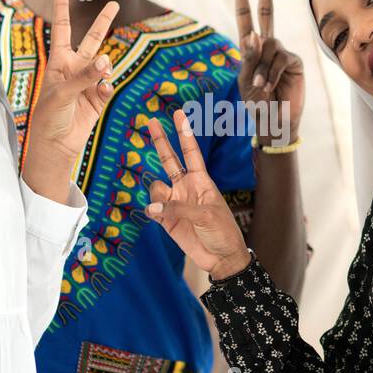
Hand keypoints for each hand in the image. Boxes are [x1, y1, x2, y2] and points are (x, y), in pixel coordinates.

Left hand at [22, 0, 118, 198]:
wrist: (56, 144)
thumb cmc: (49, 115)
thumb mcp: (62, 92)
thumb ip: (85, 75)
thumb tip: (107, 61)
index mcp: (59, 61)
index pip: (62, 29)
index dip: (62, 8)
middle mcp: (75, 68)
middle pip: (92, 40)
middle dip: (102, 23)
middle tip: (114, 5)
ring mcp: (88, 83)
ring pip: (105, 64)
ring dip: (105, 66)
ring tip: (103, 70)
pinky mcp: (99, 98)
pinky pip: (109, 85)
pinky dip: (106, 86)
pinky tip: (101, 91)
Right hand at [144, 109, 249, 277]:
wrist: (221, 258)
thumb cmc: (222, 232)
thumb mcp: (206, 216)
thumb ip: (178, 208)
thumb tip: (152, 208)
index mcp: (201, 181)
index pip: (190, 152)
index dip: (184, 134)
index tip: (178, 114)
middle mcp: (185, 187)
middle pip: (169, 159)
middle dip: (160, 141)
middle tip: (150, 121)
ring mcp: (175, 202)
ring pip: (155, 187)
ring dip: (157, 195)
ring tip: (164, 208)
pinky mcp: (166, 220)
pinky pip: (152, 208)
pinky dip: (152, 210)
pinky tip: (156, 214)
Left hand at [234, 0, 303, 145]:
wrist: (274, 122)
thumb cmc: (256, 102)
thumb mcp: (245, 80)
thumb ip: (248, 58)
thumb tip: (254, 35)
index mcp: (251, 47)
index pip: (245, 16)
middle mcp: (267, 45)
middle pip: (266, 10)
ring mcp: (282, 52)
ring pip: (269, 44)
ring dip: (262, 67)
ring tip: (261, 87)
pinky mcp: (295, 61)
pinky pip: (280, 58)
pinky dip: (272, 74)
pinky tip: (271, 86)